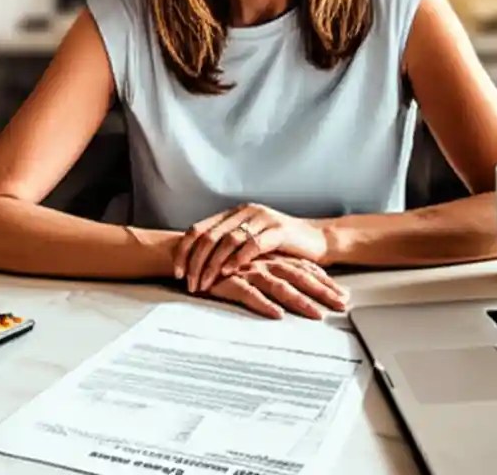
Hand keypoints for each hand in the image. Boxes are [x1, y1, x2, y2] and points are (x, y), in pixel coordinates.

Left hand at [176, 203, 328, 291]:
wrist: (318, 241)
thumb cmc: (282, 246)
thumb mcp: (250, 241)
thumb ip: (228, 246)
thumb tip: (196, 265)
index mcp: (234, 213)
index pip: (199, 229)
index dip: (185, 251)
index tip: (178, 273)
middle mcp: (246, 212)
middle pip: (210, 236)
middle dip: (196, 262)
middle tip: (190, 284)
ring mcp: (262, 219)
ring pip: (227, 241)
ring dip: (212, 265)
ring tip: (205, 283)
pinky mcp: (278, 231)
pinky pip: (252, 245)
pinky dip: (237, 260)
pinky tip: (228, 273)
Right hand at [204, 254, 347, 319]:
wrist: (188, 252)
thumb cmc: (224, 263)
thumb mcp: (254, 264)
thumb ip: (275, 273)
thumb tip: (297, 289)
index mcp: (272, 257)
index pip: (305, 269)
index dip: (325, 283)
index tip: (344, 297)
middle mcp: (264, 261)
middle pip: (300, 277)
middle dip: (323, 292)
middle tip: (341, 306)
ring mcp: (248, 270)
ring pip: (280, 286)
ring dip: (300, 301)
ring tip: (317, 315)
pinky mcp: (229, 280)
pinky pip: (248, 294)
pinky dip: (264, 304)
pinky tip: (277, 315)